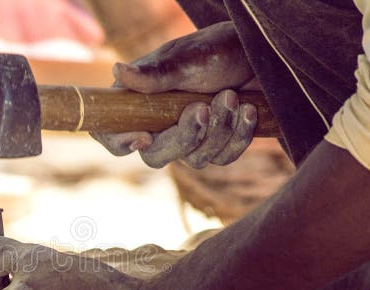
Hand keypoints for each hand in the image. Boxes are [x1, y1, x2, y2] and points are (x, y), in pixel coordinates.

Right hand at [92, 21, 258, 168]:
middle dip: (183, 137)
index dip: (120, 143)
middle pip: (155, 156)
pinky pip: (222, 157)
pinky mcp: (214, 145)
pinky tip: (247, 110)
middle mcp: (157, 124)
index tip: (144, 137)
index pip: (111, 134)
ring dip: (218, 131)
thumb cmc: (217, 49)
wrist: (258, 55)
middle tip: (202, 108)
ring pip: (194, 160)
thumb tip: (117, 71)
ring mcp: (187, 138)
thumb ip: (155, 74)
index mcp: (138, 101)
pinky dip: (238, 136)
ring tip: (231, 96)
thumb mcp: (186, 60)